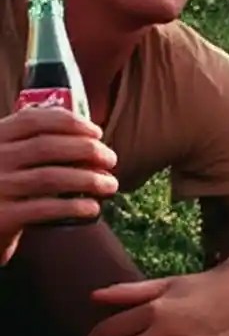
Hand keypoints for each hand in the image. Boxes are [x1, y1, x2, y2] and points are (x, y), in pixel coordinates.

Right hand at [0, 107, 117, 262]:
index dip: (70, 122)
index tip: (97, 131)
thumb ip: (35, 140)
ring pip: (50, 177)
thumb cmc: (6, 184)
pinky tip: (92, 208)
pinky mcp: (2, 216)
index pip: (33, 119)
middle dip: (87, 151)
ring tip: (110, 185)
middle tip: (111, 159)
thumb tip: (93, 138)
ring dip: (88, 180)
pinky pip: (44, 208)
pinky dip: (74, 207)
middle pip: (48, 147)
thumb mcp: (10, 155)